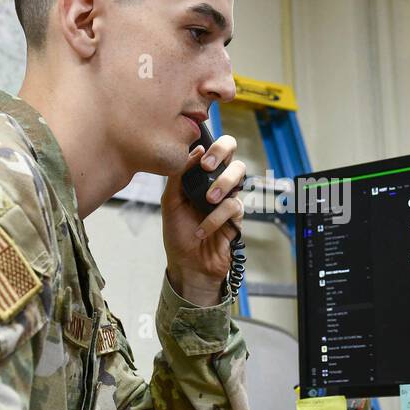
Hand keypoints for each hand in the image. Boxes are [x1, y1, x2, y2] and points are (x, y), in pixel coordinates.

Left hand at [162, 134, 245, 304]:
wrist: (188, 265)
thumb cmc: (178, 234)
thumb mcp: (170, 202)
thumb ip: (178, 176)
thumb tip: (196, 151)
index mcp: (198, 177)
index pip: (210, 149)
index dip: (209, 144)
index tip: (199, 154)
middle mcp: (215, 183)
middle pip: (231, 153)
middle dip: (222, 151)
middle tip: (207, 165)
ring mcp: (228, 197)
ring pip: (239, 173)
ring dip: (223, 183)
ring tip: (208, 200)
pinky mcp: (237, 216)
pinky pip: (233, 206)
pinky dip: (216, 218)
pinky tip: (203, 229)